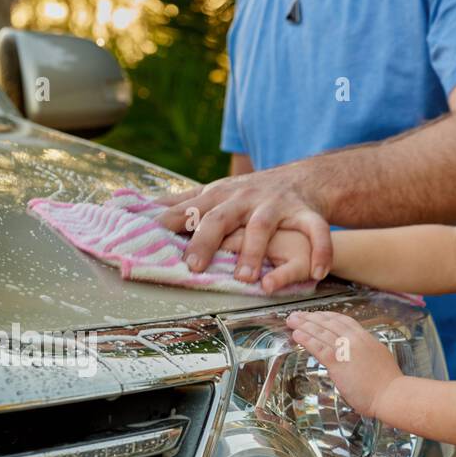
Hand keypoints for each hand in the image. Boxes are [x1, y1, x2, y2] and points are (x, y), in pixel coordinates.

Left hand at [153, 169, 331, 283]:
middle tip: (195, 267)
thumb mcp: (215, 193)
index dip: (173, 225)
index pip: (190, 209)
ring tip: (245, 278)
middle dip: (207, 240)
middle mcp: (246, 198)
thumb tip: (134, 209)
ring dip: (253, 251)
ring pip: (262, 225)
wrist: (302, 178)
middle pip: (221, 217)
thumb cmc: (249, 194)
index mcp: (220, 195)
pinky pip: (316, 231)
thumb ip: (180, 203)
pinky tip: (319, 272)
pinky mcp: (306, 212)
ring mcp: (276, 204)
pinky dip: (321, 250)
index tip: (153, 242)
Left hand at [285, 310, 402, 417]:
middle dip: (312, 318)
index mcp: (366, 338)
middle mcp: (356, 340)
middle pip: (329, 323)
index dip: (328, 316)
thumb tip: (356, 355)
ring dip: (305, 325)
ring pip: (322, 333)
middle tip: (297, 315)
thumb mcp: (378, 358)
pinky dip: (307, 340)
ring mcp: (347, 350)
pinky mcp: (338, 363)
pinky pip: (319, 348)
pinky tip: (297, 335)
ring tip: (292, 320)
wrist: (391, 394)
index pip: (344, 321)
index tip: (317, 314)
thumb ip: (365, 353)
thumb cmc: (388, 383)